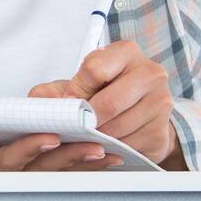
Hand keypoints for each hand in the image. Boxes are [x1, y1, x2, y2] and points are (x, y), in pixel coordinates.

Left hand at [29, 39, 182, 166]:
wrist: (137, 113)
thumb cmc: (103, 93)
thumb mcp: (75, 86)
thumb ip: (50, 91)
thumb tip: (39, 103)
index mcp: (126, 52)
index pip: (95, 69)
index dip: (76, 90)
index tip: (70, 102)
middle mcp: (150, 73)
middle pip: (110, 102)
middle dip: (86, 119)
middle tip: (75, 126)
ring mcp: (161, 102)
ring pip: (119, 127)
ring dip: (97, 137)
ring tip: (87, 136)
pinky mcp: (162, 130)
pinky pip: (129, 144)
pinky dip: (111, 148)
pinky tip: (105, 144)